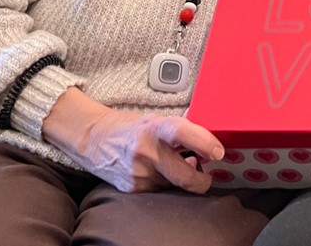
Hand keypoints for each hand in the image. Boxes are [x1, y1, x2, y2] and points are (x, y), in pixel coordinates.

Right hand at [43, 88, 223, 193]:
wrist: (92, 139)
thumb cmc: (128, 128)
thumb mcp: (154, 120)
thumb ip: (179, 133)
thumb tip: (206, 148)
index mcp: (153, 128)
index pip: (182, 133)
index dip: (204, 143)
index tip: (218, 152)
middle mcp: (145, 151)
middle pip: (184, 176)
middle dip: (202, 180)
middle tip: (207, 176)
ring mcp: (138, 173)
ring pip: (174, 186)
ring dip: (179, 179)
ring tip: (172, 166)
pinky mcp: (132, 188)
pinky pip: (159, 191)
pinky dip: (164, 184)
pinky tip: (156, 172)